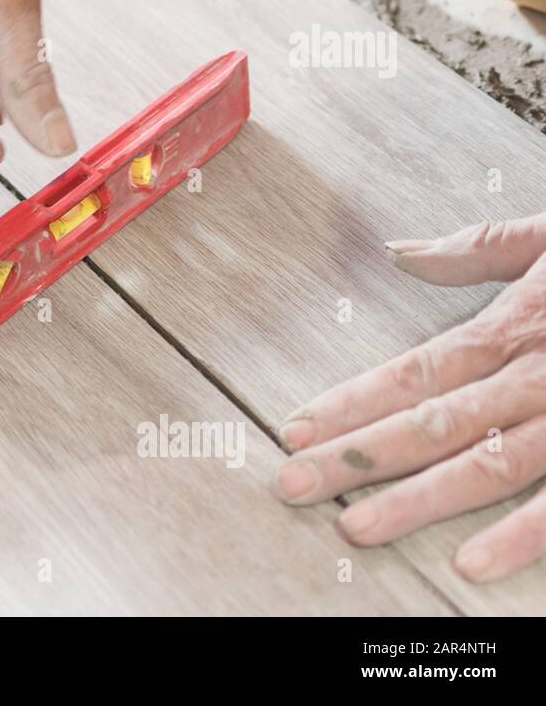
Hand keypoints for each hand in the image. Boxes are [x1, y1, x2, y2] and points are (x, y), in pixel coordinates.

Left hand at [276, 213, 545, 581]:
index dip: (352, 402)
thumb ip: (480, 251)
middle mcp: (539, 374)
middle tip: (292, 485)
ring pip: (490, 465)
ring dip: (420, 500)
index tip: (294, 430)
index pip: (416, 371)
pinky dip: (526, 534)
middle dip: (359, 457)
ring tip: (358, 527)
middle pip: (434, 422)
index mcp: (518, 326)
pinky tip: (471, 563)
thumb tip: (402, 251)